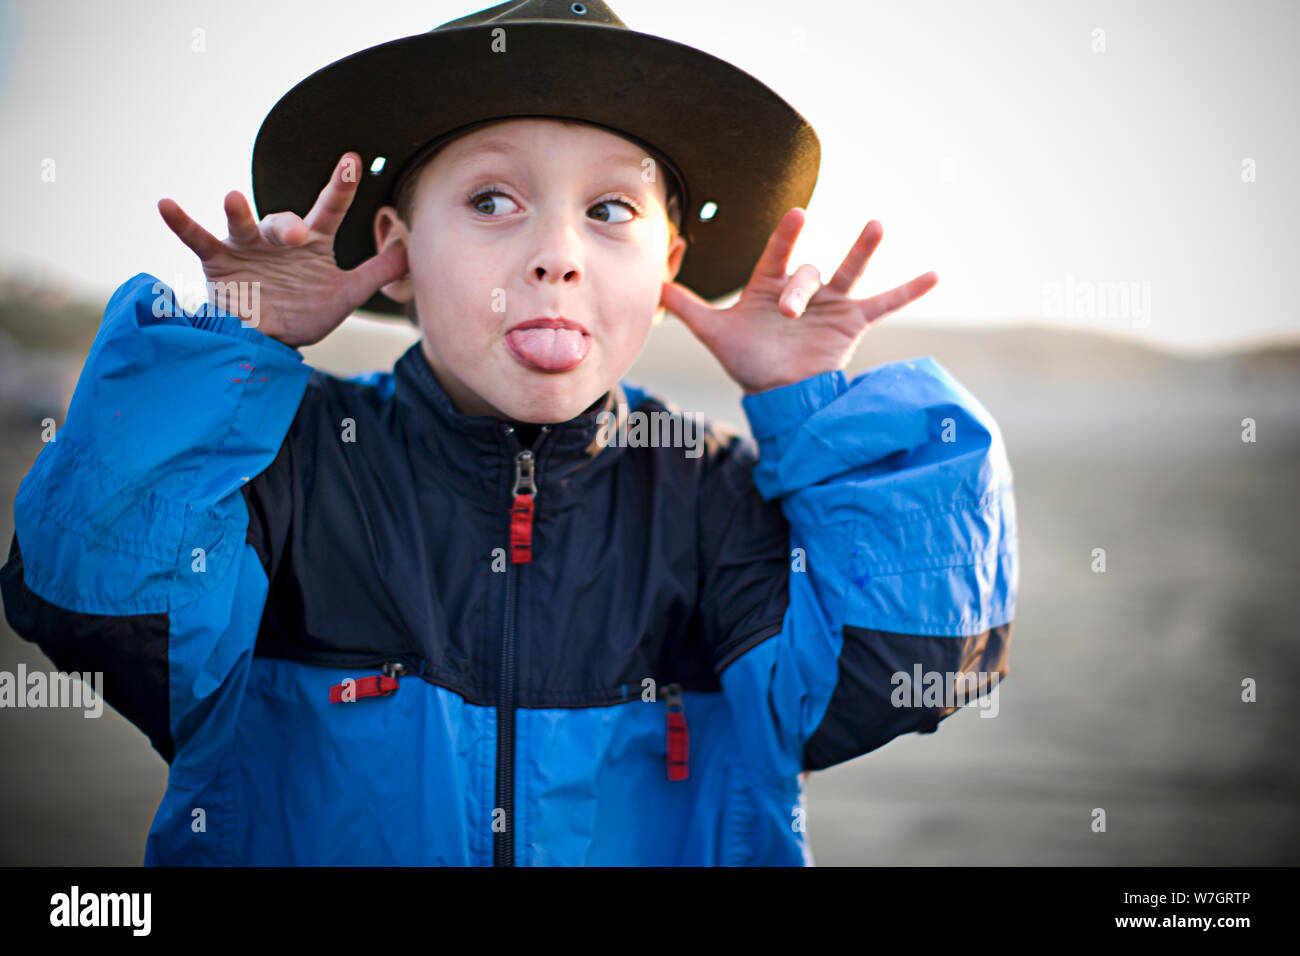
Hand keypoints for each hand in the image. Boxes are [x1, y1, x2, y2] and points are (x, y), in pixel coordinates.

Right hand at [157, 152, 407, 347]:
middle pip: (285, 221)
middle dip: (289, 226)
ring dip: (239, 213)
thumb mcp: (345, 295)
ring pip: (243, 224)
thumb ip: (376, 274)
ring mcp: (246, 246)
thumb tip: (410, 251)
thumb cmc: (306, 312)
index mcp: (312, 241)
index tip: (351, 160)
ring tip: (233, 198)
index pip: (330, 209)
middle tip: (299, 235)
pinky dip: (182, 222)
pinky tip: (164, 204)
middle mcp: (279, 238)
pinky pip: (198, 238)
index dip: (341, 186)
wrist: (270, 342)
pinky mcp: (218, 261)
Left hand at [659, 208, 937, 394]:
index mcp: (770, 286)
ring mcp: (830, 305)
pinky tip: (935, 274)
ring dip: (862, 250)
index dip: (786, 237)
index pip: (778, 255)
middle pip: (808, 274)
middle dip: (800, 291)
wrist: (776, 396)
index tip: (796, 216)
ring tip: (877, 224)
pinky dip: (909, 290)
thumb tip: (655, 283)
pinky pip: (884, 304)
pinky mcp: (852, 324)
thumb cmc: (747, 362)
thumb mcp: (715, 333)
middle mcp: (802, 290)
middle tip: (790, 313)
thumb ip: (689, 307)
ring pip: (848, 272)